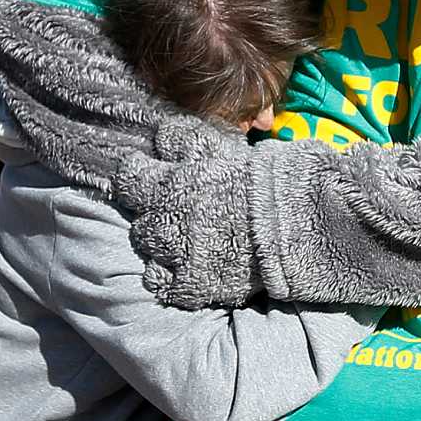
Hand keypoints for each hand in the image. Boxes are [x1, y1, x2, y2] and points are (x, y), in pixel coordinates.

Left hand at [109, 120, 256, 306]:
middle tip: (173, 212)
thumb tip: (160, 133)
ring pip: (148, 253)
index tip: (144, 172)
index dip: (136, 175)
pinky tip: (184, 271)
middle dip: (152, 216)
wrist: (292, 220)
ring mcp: (175, 258)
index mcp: (168, 185)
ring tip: (181, 243)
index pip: (128, 179)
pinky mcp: (191, 286)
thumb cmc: (259, 177)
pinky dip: (170, 278)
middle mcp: (164, 223)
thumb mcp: (220, 146)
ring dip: (160, 247)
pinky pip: (163, 286)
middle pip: (139, 222)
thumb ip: (183, 139)